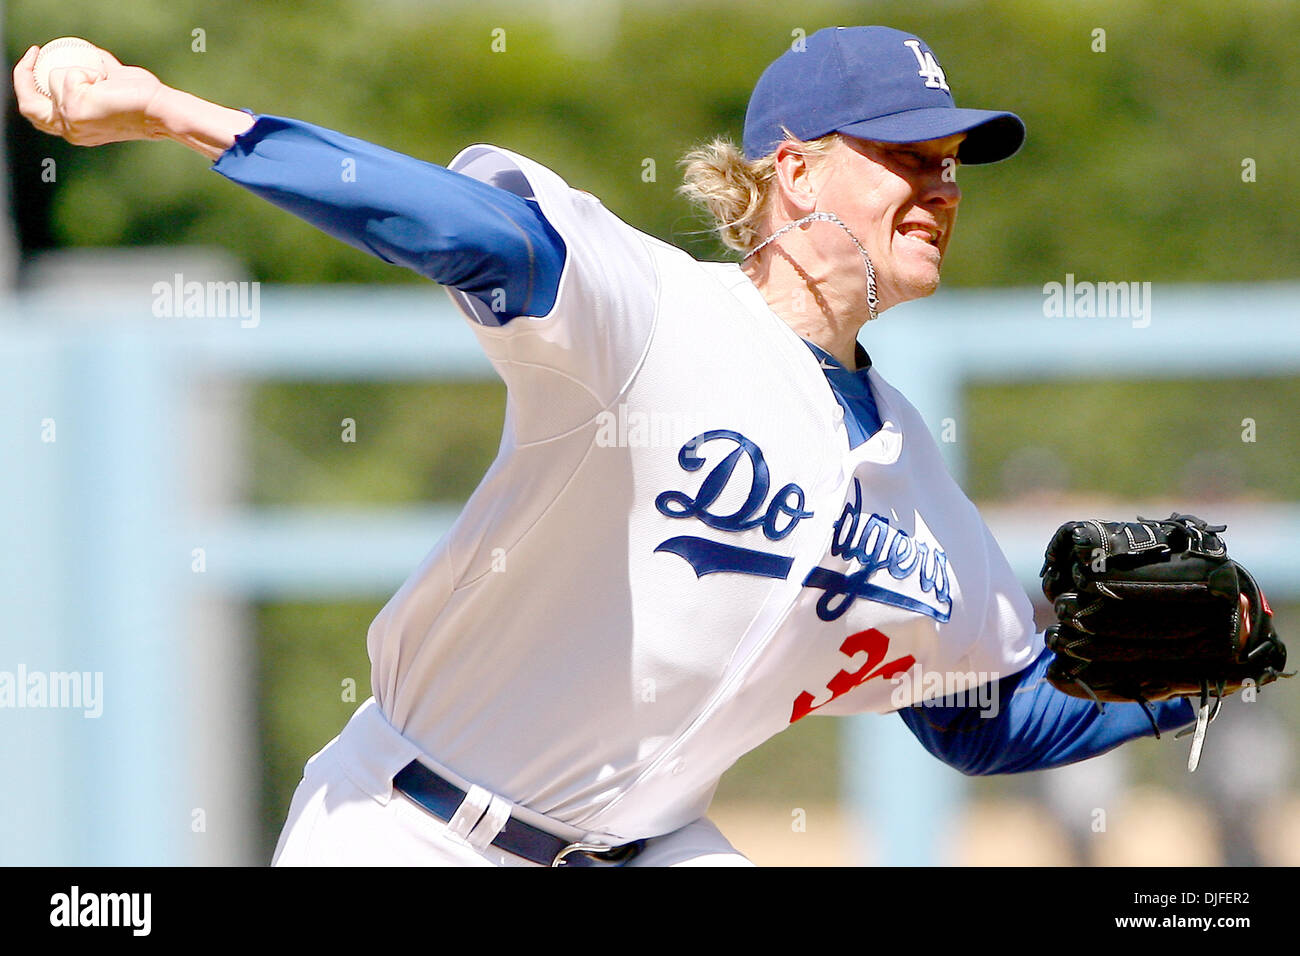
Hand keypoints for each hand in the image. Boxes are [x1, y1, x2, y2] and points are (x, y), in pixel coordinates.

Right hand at [13, 42, 164, 146]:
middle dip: (22, 77)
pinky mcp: (75, 106)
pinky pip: (71, 72)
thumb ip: (94, 77)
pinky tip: (107, 82)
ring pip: (54, 79)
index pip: (39, 115)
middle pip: (29, 105)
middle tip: (34, 54)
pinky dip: (90, 69)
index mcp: (76, 132)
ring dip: (80, 70)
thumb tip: (84, 55)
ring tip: (105, 81)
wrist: (159, 110)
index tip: (36, 62)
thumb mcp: (110, 89)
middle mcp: (69, 131)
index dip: (30, 88)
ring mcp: (70, 120)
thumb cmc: (143, 101)